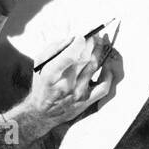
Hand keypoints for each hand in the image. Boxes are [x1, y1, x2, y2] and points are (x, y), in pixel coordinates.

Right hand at [4, 32, 121, 145]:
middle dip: (91, 43)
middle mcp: (65, 85)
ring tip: (100, 43)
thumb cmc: (42, 85)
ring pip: (94, 67)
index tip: (81, 36)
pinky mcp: (87, 101)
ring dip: (99, 51)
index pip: (71, 55)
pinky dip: (108, 74)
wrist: (42, 113)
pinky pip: (103, 86)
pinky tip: (106, 65)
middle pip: (85, 58)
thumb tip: (73, 39)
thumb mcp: (40, 64)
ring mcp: (78, 94)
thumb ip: (54, 48)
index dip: (79, 42)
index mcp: (51, 75)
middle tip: (94, 35)